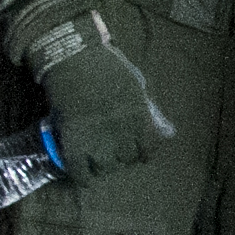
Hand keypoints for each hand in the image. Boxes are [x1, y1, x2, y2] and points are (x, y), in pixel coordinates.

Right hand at [23, 6, 173, 180]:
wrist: (73, 58)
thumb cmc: (105, 67)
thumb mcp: (135, 87)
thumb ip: (145, 110)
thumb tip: (161, 130)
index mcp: (138, 117)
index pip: (148, 148)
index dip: (142, 153)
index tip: (138, 153)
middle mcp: (121, 132)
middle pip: (126, 160)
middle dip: (120, 158)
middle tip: (112, 153)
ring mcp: (96, 138)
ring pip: (105, 167)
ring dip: (102, 166)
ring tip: (97, 161)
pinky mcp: (73, 140)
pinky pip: (79, 170)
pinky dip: (82, 176)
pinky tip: (83, 176)